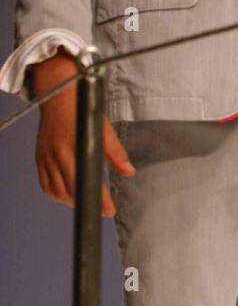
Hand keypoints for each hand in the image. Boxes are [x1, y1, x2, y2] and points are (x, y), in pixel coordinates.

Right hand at [31, 49, 135, 218]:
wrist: (57, 95)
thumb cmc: (82, 110)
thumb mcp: (104, 128)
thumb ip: (116, 152)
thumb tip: (129, 171)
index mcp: (72, 147)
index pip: (86, 182)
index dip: (99, 199)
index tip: (109, 209)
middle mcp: (56, 155)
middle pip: (69, 191)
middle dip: (87, 204)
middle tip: (103, 208)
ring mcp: (45, 158)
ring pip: (56, 191)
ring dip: (71, 200)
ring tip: (87, 200)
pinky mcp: (40, 159)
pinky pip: (45, 185)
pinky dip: (57, 193)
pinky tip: (68, 193)